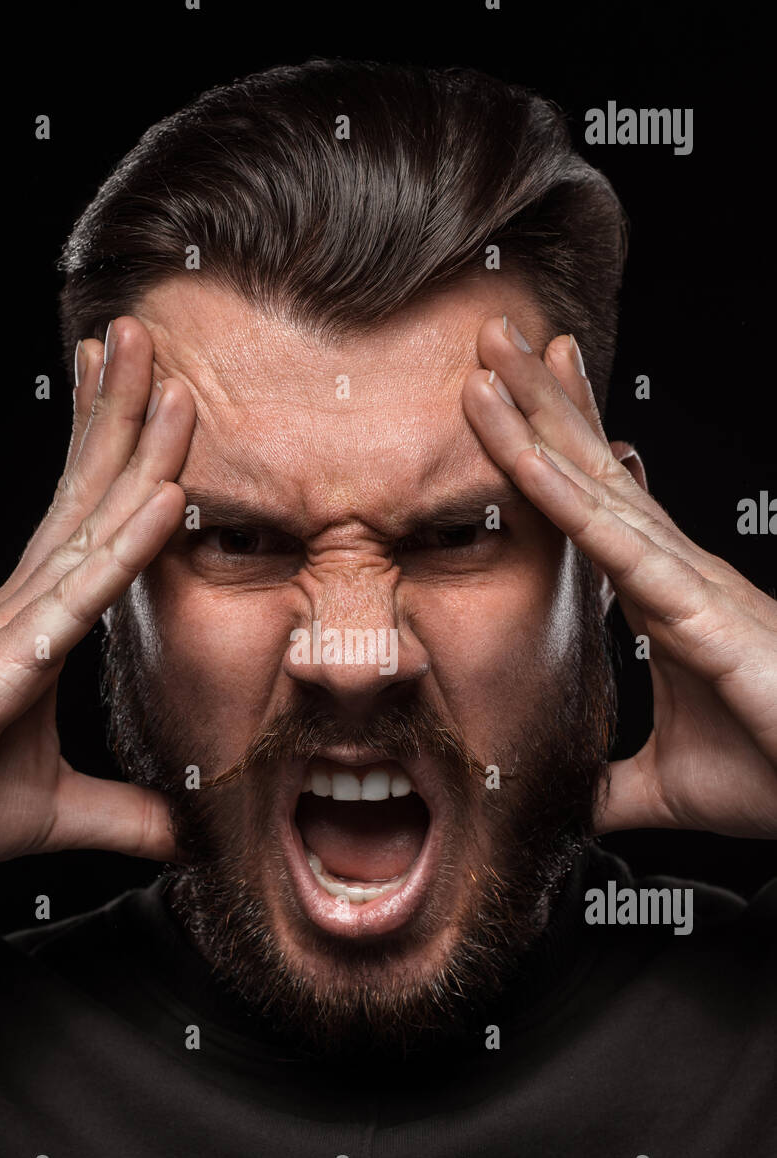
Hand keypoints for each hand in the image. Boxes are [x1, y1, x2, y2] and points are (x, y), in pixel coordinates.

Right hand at [0, 317, 194, 871]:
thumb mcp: (50, 812)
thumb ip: (117, 812)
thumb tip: (178, 829)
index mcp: (32, 623)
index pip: (87, 523)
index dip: (121, 456)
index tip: (152, 395)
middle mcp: (21, 607)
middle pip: (85, 495)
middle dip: (123, 415)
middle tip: (154, 336)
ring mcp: (10, 630)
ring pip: (87, 526)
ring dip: (135, 452)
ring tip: (173, 383)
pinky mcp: (2, 669)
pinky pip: (76, 599)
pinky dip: (125, 549)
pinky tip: (164, 501)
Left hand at [462, 316, 776, 838]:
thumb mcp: (668, 785)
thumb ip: (613, 781)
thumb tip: (569, 794)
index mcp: (664, 597)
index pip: (594, 506)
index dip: (554, 445)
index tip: (510, 392)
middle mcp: (674, 571)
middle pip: (593, 468)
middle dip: (538, 399)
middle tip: (489, 330)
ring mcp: (688, 582)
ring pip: (598, 487)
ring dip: (538, 421)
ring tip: (488, 359)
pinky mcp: (701, 611)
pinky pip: (619, 545)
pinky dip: (566, 500)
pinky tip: (523, 458)